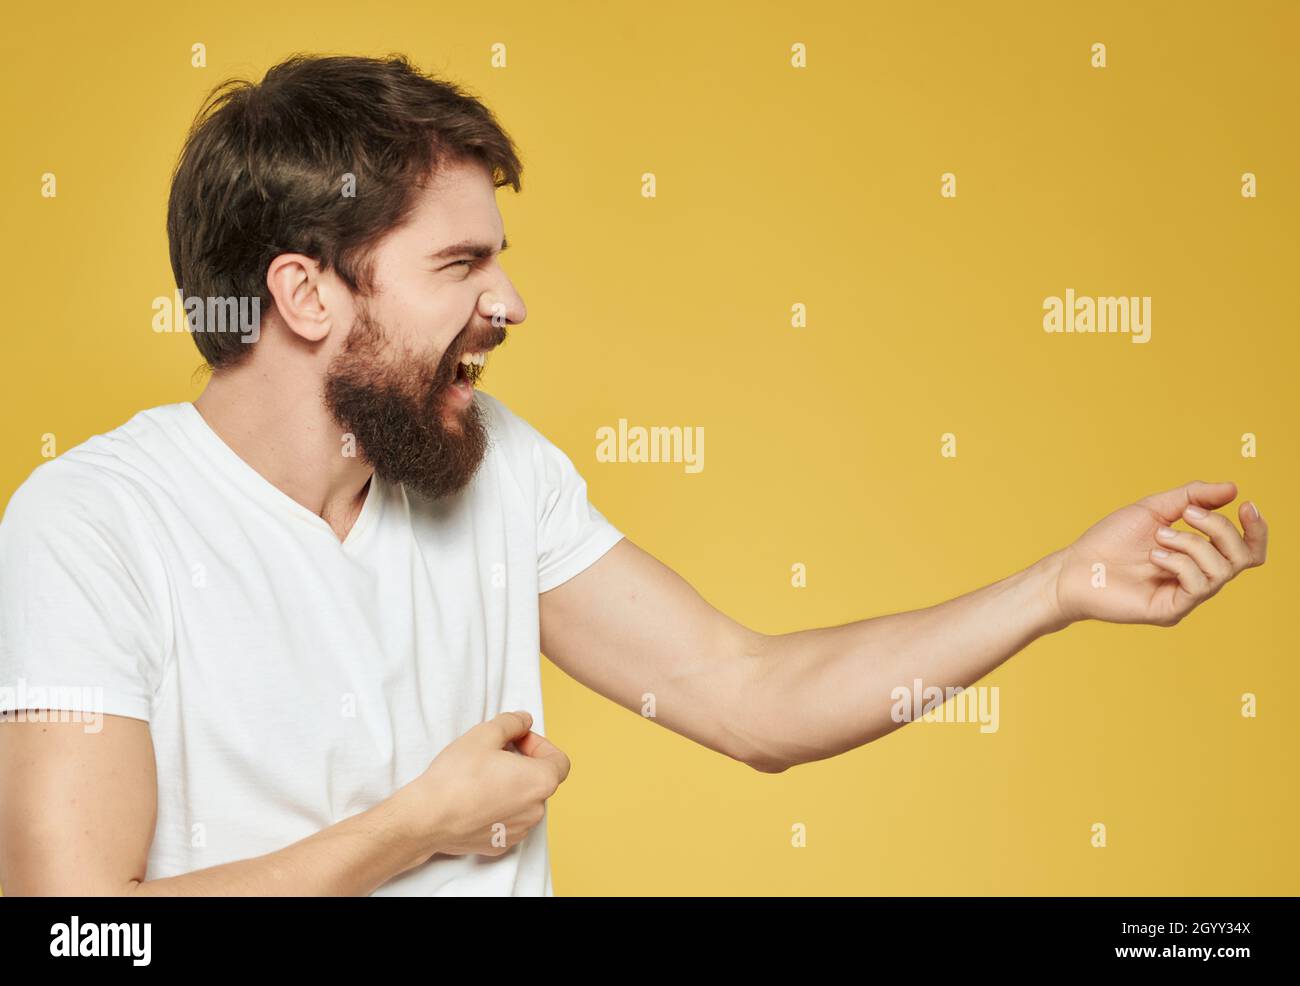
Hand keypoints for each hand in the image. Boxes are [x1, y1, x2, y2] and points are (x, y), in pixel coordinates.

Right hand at [390, 710, 570, 864]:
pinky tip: (475, 799)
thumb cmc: (456, 776)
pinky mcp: (500, 844)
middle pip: (541, 781)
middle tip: (495, 754)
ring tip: (482, 777)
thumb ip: (512, 722)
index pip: (560, 761)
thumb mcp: (485, 733)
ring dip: (511, 787)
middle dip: (523, 764)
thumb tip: (524, 721)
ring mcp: (519, 830)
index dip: (540, 745)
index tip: (517, 741)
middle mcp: (536, 810)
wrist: (426, 818)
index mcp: (540, 782)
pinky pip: (508, 820)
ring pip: (524, 801)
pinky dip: (499, 808)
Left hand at [1052, 479, 1267, 626]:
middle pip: (1244, 557)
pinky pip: (1199, 586)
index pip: (1247, 549)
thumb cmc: (1110, 540)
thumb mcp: (1154, 509)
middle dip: (1220, 529)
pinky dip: (1181, 563)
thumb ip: (1192, 497)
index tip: (1246, 505)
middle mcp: (1199, 577)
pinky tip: (1155, 555)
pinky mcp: (1172, 610)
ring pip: (1222, 570)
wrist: (1074, 567)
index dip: (1256, 529)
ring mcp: (1186, 595)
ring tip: (1159, 537)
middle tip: (1187, 515)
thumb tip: (1233, 489)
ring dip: (1192, 543)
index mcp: (1199, 554)